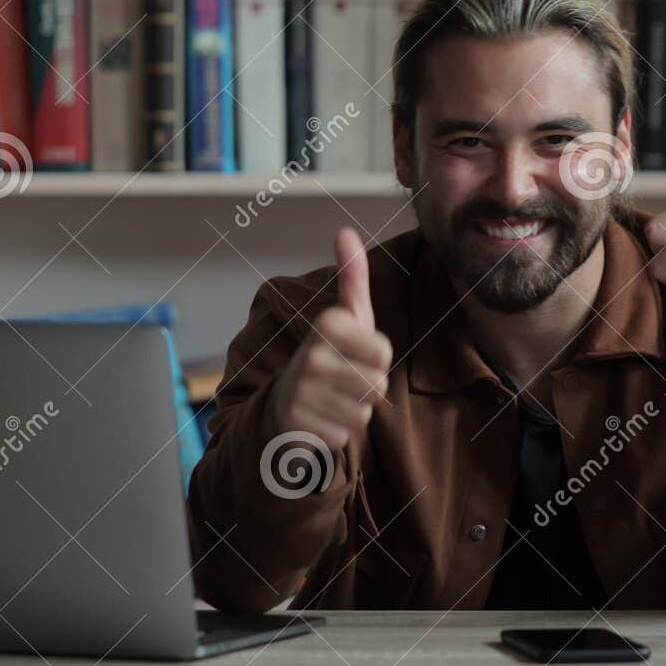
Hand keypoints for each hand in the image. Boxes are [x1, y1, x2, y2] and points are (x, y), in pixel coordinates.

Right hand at [268, 227, 393, 451]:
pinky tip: (318, 418)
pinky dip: (336, 432)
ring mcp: (300, 391)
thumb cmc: (327, 356)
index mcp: (327, 324)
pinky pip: (344, 435)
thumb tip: (345, 231)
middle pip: (377, 384)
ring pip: (362, 412)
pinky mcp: (295, 424)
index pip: (384, 352)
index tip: (352, 355)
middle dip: (366, 388)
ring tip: (330, 398)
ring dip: (352, 411)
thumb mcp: (344, 317)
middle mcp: (309, 354)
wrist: (281, 404)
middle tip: (342, 380)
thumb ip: (351, 277)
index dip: (375, 359)